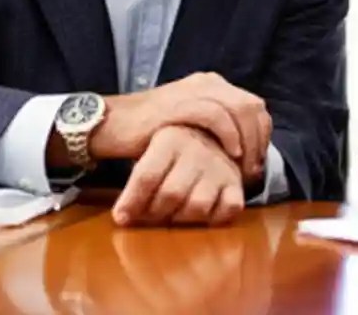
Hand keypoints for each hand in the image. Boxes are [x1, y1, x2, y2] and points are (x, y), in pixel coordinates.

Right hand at [91, 71, 271, 181]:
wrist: (112, 125)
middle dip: (258, 139)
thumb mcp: (192, 126)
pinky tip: (231, 154)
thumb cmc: (152, 133)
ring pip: (239, 109)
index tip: (257, 162)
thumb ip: (217, 130)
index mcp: (212, 85)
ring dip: (248, 141)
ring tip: (244, 166)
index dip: (262, 135)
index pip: (254, 106)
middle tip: (254, 169)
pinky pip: (216, 115)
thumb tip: (245, 152)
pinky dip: (229, 135)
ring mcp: (193, 91)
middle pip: (252, 107)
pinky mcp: (179, 104)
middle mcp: (207, 83)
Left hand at [112, 125, 244, 226]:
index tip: (121, 218)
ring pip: (198, 206)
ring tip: (173, 216)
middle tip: (149, 217)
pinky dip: (214, 219)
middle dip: (155, 213)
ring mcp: (220, 167)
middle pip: (171, 194)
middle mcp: (198, 150)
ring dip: (181, 219)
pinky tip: (202, 216)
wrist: (212, 138)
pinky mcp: (236, 183)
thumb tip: (122, 217)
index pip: (146, 176)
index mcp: (170, 139)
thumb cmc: (173, 155)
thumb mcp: (152, 153)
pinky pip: (229, 209)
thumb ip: (139, 180)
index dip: (131, 202)